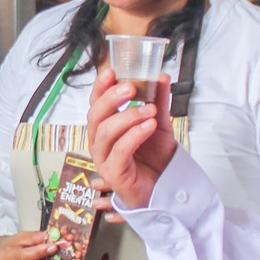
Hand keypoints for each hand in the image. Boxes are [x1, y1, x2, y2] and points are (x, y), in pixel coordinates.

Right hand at [85, 65, 177, 213]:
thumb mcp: (158, 123)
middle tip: (131, 88)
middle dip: (111, 98)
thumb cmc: (154, 158)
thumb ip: (158, 101)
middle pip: (95, 116)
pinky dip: (134, 135)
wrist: (165, 188)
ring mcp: (104, 159)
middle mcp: (99, 142)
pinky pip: (120, 150)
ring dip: (128, 116)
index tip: (112, 72)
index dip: (100, 88)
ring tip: (150, 110)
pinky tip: (149, 126)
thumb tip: (161, 76)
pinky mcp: (114, 174)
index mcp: (104, 128)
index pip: (96, 104)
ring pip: (106, 132)